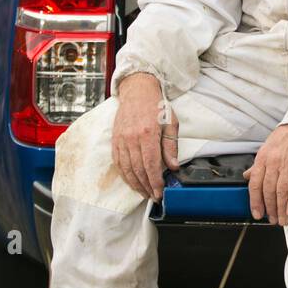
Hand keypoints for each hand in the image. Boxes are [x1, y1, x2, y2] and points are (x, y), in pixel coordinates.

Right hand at [112, 74, 178, 201]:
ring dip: (136, 184)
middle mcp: (132, 138)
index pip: (151, 164)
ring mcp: (121, 140)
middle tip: (154, 197)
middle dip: (147, 187)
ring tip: (144, 193)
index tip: (160, 192)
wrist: (137, 90)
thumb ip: (171, 146)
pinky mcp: (115, 140)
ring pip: (127, 169)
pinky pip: (118, 162)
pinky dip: (125, 175)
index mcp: (148, 133)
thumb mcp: (171, 123)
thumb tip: (173, 167)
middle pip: (138, 170)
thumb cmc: (156, 105)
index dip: (155, 182)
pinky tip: (132, 181)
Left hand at [242, 124, 287, 225]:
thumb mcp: (267, 148)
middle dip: (270, 208)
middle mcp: (273, 162)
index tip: (257, 214)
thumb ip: (257, 165)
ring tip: (282, 220)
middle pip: (268, 191)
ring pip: (281, 192)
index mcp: (262, 158)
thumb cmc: (286, 138)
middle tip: (272, 220)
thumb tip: (247, 176)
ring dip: (281, 209)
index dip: (255, 202)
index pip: (255, 184)